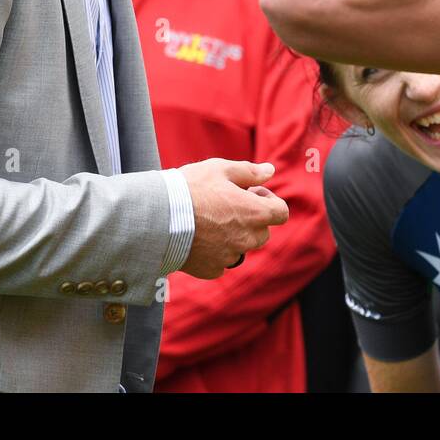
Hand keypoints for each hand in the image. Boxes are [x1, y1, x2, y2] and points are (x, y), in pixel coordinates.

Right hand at [177, 159, 288, 278]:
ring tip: (210, 221)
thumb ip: (249, 171)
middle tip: (228, 205)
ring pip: (242, 247)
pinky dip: (215, 252)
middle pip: (263, 232)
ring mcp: (230, 256)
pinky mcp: (212, 270)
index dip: (269, 201)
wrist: (158, 217)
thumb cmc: (191, 188)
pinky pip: (221, 262)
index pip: (281, 213)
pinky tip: (199, 238)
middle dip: (252, 219)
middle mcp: (247, 238)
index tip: (251, 193)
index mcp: (255, 213)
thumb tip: (270, 170)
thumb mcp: (220, 169)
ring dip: (234, 236)